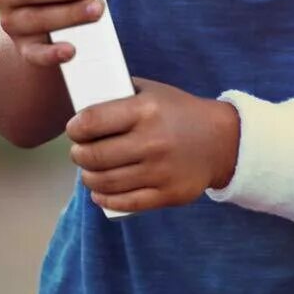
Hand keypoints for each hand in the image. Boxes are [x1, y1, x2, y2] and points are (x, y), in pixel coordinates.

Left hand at [67, 78, 240, 213]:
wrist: (220, 141)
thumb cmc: (179, 112)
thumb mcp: (153, 91)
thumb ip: (121, 93)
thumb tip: (84, 99)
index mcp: (146, 110)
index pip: (92, 121)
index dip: (75, 128)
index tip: (73, 130)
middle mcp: (151, 141)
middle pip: (94, 155)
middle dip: (78, 155)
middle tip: (78, 152)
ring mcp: (159, 171)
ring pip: (105, 182)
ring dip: (88, 178)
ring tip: (88, 171)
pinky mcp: (167, 194)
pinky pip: (125, 202)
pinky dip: (105, 199)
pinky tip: (99, 192)